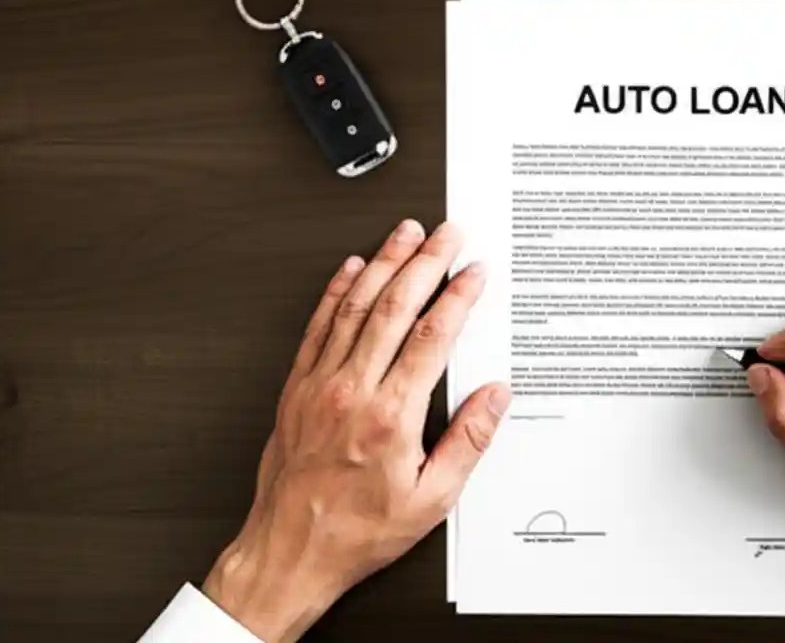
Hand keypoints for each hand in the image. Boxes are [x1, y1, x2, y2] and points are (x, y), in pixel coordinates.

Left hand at [202, 220, 508, 641]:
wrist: (289, 553)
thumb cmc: (357, 531)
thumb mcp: (432, 500)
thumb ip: (468, 441)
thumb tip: (495, 396)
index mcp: (391, 416)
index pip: (432, 337)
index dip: (458, 297)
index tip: (475, 272)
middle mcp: (353, 391)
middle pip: (394, 308)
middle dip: (425, 262)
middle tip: (445, 233)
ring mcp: (320, 385)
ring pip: (355, 307)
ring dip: (383, 264)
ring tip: (404, 234)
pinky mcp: (296, 389)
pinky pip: (317, 327)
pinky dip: (335, 292)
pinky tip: (350, 270)